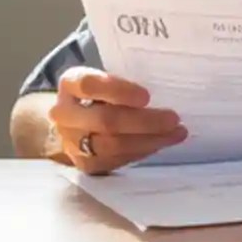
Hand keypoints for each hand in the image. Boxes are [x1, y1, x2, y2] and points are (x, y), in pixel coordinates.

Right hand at [49, 66, 187, 174]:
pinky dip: (143, 151)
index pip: (89, 85)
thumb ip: (124, 81)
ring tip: (176, 132)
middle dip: (144, 121)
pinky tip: (161, 142)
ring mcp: (71, 142)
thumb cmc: (99, 94)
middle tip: (173, 118)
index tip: (146, 96)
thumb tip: (165, 85)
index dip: (118, 91)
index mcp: (69, 83)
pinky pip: (116, 161)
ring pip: (112, 145)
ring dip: (149, 140)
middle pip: (105, 120)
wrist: (73, 124)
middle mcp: (65, 114)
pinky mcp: (84, 164)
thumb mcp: (105, 78)